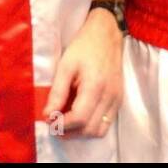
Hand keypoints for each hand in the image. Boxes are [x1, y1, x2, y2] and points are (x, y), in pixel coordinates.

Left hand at [42, 6, 123, 138]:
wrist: (106, 34)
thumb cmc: (84, 46)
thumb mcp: (65, 65)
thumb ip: (57, 92)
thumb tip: (48, 115)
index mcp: (95, 86)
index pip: (79, 118)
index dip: (62, 125)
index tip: (49, 121)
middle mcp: (110, 95)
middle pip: (89, 129)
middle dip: (69, 132)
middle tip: (54, 125)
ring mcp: (117, 99)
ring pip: (100, 130)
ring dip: (81, 132)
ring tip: (66, 123)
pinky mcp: (119, 99)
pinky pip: (107, 123)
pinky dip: (92, 126)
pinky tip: (80, 116)